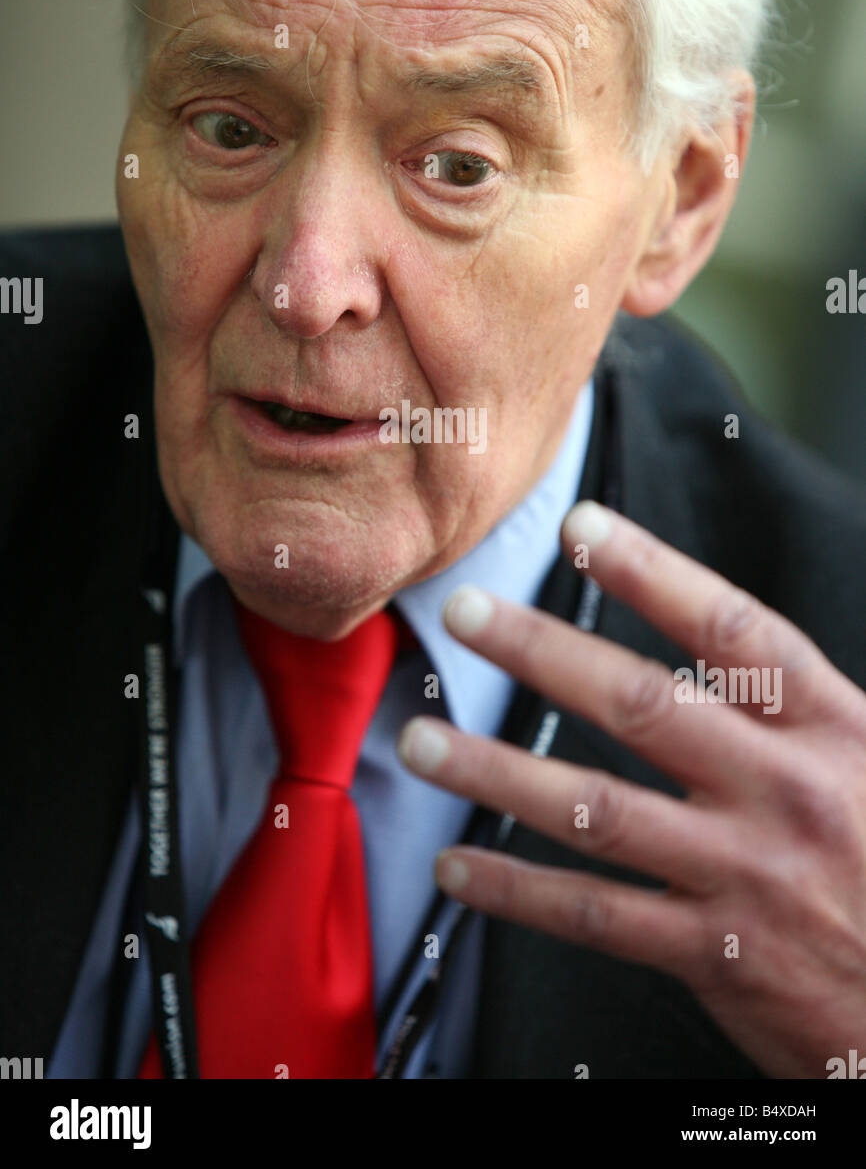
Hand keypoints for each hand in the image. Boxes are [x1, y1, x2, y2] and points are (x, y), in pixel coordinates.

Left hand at [396, 501, 865, 1078]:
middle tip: (468, 614)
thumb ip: (797, 708)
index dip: (652, 573)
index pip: (730, 631)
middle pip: (643, 704)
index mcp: (832, 730)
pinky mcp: (715, 954)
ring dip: (498, 771)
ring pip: (598, 809)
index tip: (581, 529)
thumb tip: (718, 642)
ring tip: (424, 742)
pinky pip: (594, 914)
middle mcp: (782, 792)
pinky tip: (460, 865)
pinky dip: (517, 890)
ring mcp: (744, 874)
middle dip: (543, 652)